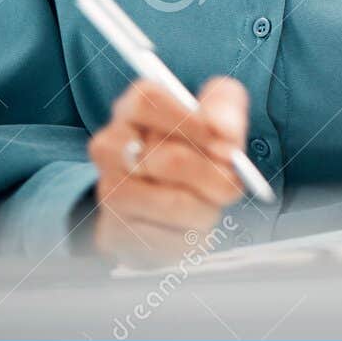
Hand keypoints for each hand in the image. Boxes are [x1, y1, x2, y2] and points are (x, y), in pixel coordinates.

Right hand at [84, 76, 248, 267]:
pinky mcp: (116, 233)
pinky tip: (190, 226)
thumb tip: (224, 133)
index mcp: (131, 109)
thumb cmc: (190, 149)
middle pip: (168, 158)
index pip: (148, 100)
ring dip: (206, 208)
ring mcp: (109, 192)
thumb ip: (225, 109)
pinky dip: (193, 236)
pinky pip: (169, 240)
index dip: (189, 120)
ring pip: (173, 203)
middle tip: (232, 182)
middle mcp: (110, 147)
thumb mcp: (213, 116)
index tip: (220, 139)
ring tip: (210, 204)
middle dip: (214, 175)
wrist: (159, 201)